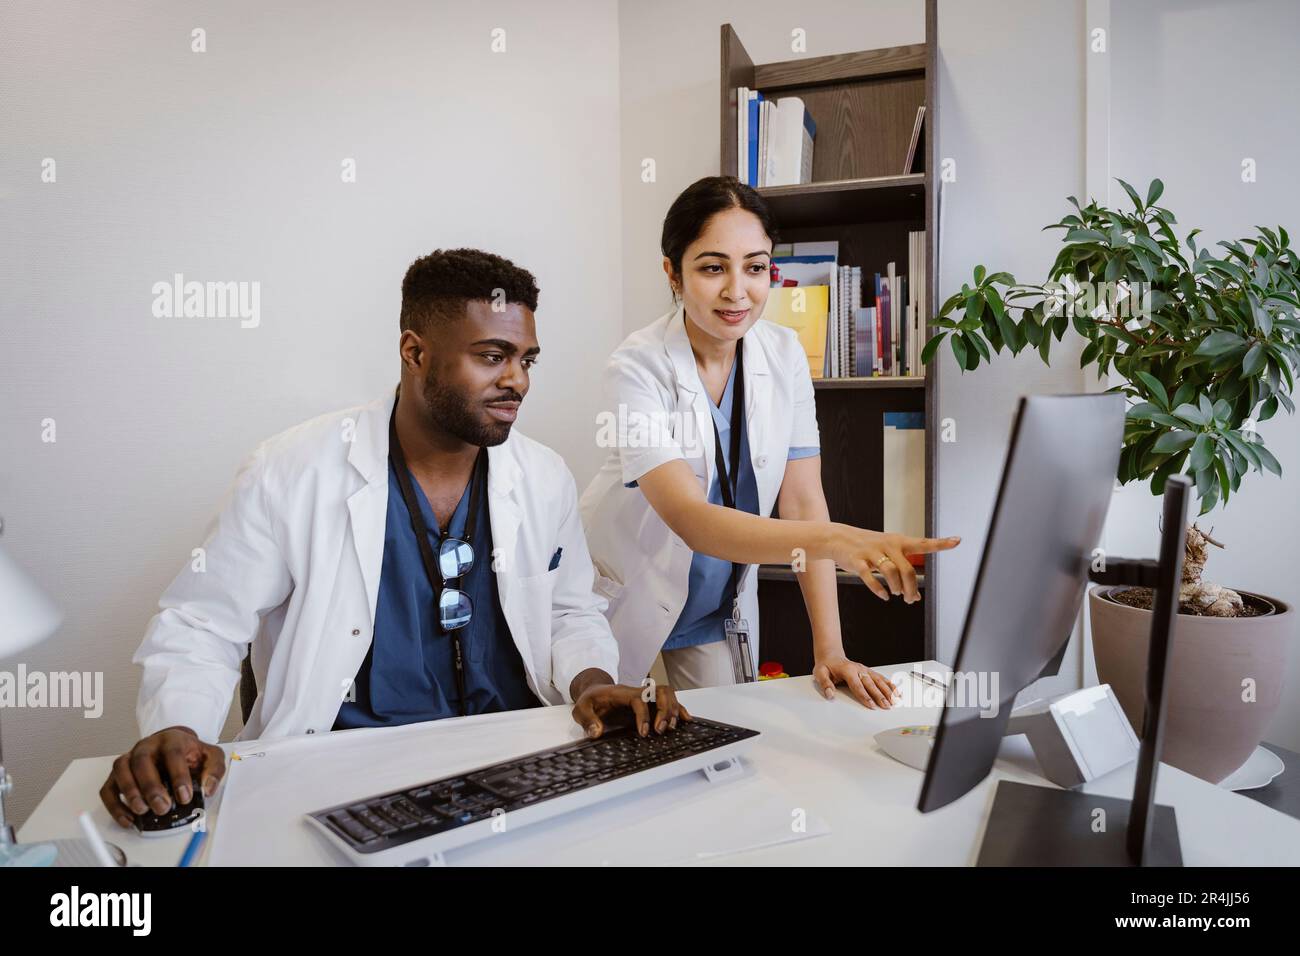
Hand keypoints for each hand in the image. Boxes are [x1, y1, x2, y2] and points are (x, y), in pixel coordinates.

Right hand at [98, 726, 225, 827]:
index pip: (173, 753)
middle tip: (162, 808)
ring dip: (129, 792)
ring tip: (142, 811)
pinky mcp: (117, 774)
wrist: (173, 746)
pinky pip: (108, 788)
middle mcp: (147, 746)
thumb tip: (208, 789)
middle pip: (142, 761)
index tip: (184, 797)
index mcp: (171, 740)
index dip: (178, 776)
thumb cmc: (189, 754)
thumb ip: (214, 770)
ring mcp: (129, 758)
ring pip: (121, 770)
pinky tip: (128, 819)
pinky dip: (114, 805)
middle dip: (151, 787)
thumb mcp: (210, 756)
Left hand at [571, 683, 691, 738]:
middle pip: (660, 692)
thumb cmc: (589, 700)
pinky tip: (686, 719)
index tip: (643, 732)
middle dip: (664, 711)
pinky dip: (679, 708)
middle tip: (660, 731)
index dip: (644, 715)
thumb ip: (587, 720)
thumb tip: (597, 732)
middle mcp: (636, 691)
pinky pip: (668, 700)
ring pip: (667, 694)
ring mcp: (644, 696)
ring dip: (672, 710)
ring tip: (669, 729)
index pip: (639, 699)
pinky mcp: (648, 702)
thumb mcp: (580, 710)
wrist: (593, 692)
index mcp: (621, 693)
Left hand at [813, 656, 900, 708]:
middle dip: (880, 696)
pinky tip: (897, 692)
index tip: (871, 705)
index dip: (865, 696)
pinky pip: (881, 678)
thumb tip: (830, 694)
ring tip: (895, 701)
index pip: (858, 685)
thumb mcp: (820, 673)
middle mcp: (859, 669)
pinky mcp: (869, 672)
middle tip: (886, 706)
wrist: (831, 655)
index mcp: (848, 670)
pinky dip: (890, 685)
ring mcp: (865, 670)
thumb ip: (825, 684)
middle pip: (871, 684)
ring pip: (879, 680)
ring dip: (888, 691)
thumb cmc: (826, 666)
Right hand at [827, 528, 960, 602]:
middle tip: (909, 599)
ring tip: (895, 593)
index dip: (941, 543)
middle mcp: (888, 545)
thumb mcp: (889, 556)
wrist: (839, 538)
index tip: (957, 541)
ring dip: (896, 588)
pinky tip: (884, 596)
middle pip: (907, 570)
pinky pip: (870, 578)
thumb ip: (903, 573)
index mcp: (899, 542)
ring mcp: (872, 552)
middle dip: (911, 588)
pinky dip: (879, 590)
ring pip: (891, 573)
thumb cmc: (869, 547)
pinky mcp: (858, 561)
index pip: (924, 543)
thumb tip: (915, 596)